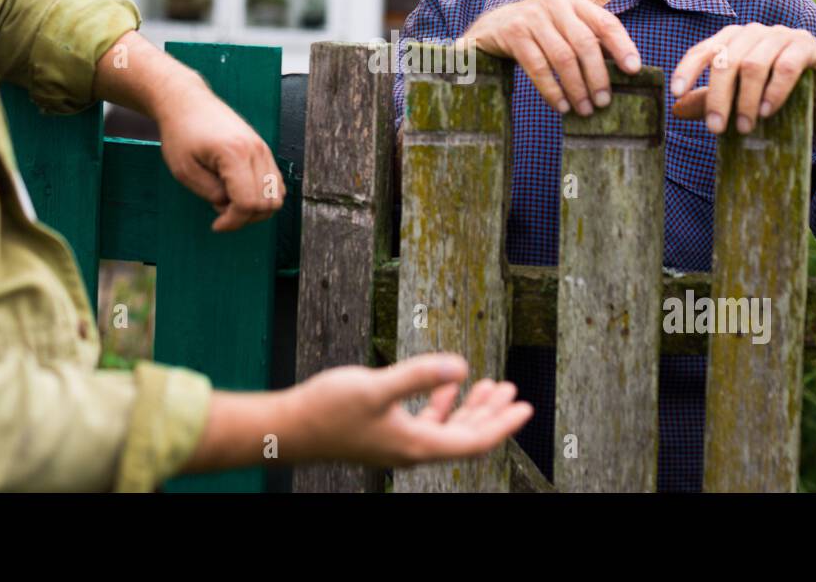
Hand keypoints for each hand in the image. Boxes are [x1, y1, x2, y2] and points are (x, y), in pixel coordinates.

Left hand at [156, 78, 285, 231]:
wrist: (188, 102)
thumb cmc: (181, 134)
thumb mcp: (185, 171)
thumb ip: (211, 194)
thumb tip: (231, 207)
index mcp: (235, 154)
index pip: (248, 203)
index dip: (233, 221)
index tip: (216, 225)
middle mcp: (257, 151)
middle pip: (268, 203)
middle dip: (246, 217)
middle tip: (221, 214)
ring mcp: (263, 149)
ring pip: (277, 195)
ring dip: (257, 208)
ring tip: (230, 203)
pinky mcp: (263, 149)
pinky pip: (275, 182)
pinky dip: (262, 195)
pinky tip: (239, 193)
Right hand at [288, 354, 532, 466]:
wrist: (289, 428)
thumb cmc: (327, 409)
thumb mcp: (377, 387)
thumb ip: (419, 375)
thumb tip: (461, 367)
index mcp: (416, 444)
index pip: (474, 440)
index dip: (503, 423)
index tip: (526, 406)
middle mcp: (412, 449)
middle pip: (465, 436)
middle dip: (492, 413)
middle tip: (514, 391)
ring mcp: (399, 442)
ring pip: (447, 428)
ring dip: (470, 407)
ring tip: (490, 386)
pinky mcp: (385, 432)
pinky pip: (426, 422)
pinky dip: (442, 404)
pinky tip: (446, 385)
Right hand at [459, 0, 640, 115]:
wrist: (491, 28)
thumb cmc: (538, 33)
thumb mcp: (564, 28)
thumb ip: (588, 40)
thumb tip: (624, 71)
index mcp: (574, 1)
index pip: (606, 22)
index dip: (622, 46)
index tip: (634, 71)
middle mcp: (555, 4)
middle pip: (585, 43)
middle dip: (597, 76)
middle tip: (603, 102)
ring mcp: (532, 17)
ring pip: (562, 57)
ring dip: (576, 88)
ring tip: (584, 109)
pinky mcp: (513, 34)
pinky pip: (538, 67)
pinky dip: (552, 90)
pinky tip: (561, 106)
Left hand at [669, 23, 815, 133]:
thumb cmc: (769, 92)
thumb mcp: (736, 97)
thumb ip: (707, 100)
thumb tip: (676, 110)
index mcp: (731, 39)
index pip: (703, 50)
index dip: (687, 69)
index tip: (675, 93)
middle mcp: (753, 32)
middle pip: (727, 61)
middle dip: (718, 97)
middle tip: (715, 128)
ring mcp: (781, 35)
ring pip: (754, 64)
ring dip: (746, 100)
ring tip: (744, 127)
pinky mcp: (806, 46)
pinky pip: (786, 66)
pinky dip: (773, 91)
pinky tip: (767, 112)